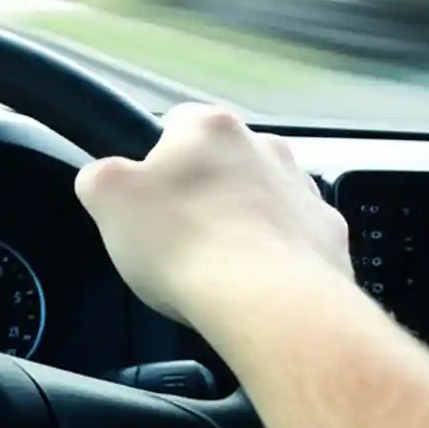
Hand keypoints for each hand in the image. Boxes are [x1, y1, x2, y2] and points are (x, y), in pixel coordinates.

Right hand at [74, 103, 349, 324]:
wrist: (271, 304)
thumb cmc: (183, 243)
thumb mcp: (105, 198)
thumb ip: (97, 175)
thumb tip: (105, 177)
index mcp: (210, 126)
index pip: (174, 123)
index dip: (154, 161)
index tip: (146, 199)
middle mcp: (265, 146)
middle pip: (222, 160)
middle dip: (202, 190)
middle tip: (177, 234)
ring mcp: (305, 190)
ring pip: (261, 197)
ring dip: (241, 220)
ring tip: (218, 266)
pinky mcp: (331, 235)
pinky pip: (294, 238)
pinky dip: (276, 255)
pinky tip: (255, 284)